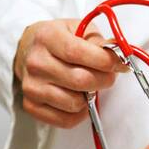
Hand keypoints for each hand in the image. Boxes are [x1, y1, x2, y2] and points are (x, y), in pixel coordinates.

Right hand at [13, 18, 130, 126]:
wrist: (28, 50)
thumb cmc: (57, 39)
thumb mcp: (77, 28)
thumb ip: (99, 40)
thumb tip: (120, 53)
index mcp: (47, 37)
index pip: (78, 52)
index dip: (105, 60)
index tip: (121, 63)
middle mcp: (36, 63)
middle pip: (80, 80)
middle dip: (104, 80)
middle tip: (109, 75)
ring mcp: (32, 86)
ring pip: (75, 103)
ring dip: (90, 96)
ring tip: (89, 84)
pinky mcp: (31, 106)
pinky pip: (64, 120)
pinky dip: (80, 113)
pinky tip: (80, 98)